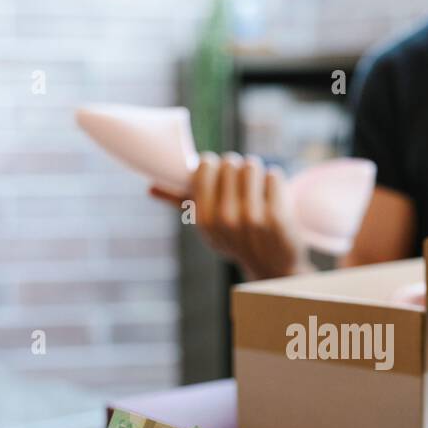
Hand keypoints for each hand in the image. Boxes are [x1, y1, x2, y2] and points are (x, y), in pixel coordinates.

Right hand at [149, 151, 311, 279]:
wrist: (272, 266)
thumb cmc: (236, 237)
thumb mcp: (207, 223)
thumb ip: (180, 201)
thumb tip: (150, 187)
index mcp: (203, 218)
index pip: (206, 165)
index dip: (216, 166)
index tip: (221, 177)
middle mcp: (225, 219)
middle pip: (230, 162)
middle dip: (237, 169)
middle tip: (243, 189)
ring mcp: (252, 219)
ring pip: (252, 165)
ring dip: (256, 174)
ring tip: (257, 192)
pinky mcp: (277, 217)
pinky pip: (273, 175)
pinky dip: (275, 183)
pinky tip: (273, 202)